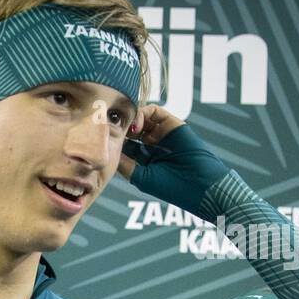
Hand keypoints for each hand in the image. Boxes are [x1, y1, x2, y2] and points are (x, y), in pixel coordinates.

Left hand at [116, 104, 232, 219]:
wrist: (199, 184)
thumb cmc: (171, 186)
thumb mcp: (140, 177)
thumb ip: (124, 163)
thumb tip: (108, 151)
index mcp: (143, 158)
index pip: (123, 144)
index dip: (112, 141)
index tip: (99, 141)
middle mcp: (151, 144)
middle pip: (129, 129)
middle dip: (118, 127)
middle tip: (106, 129)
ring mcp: (161, 132)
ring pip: (139, 118)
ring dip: (128, 121)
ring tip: (124, 131)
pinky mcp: (171, 123)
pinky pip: (152, 111)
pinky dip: (141, 114)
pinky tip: (135, 128)